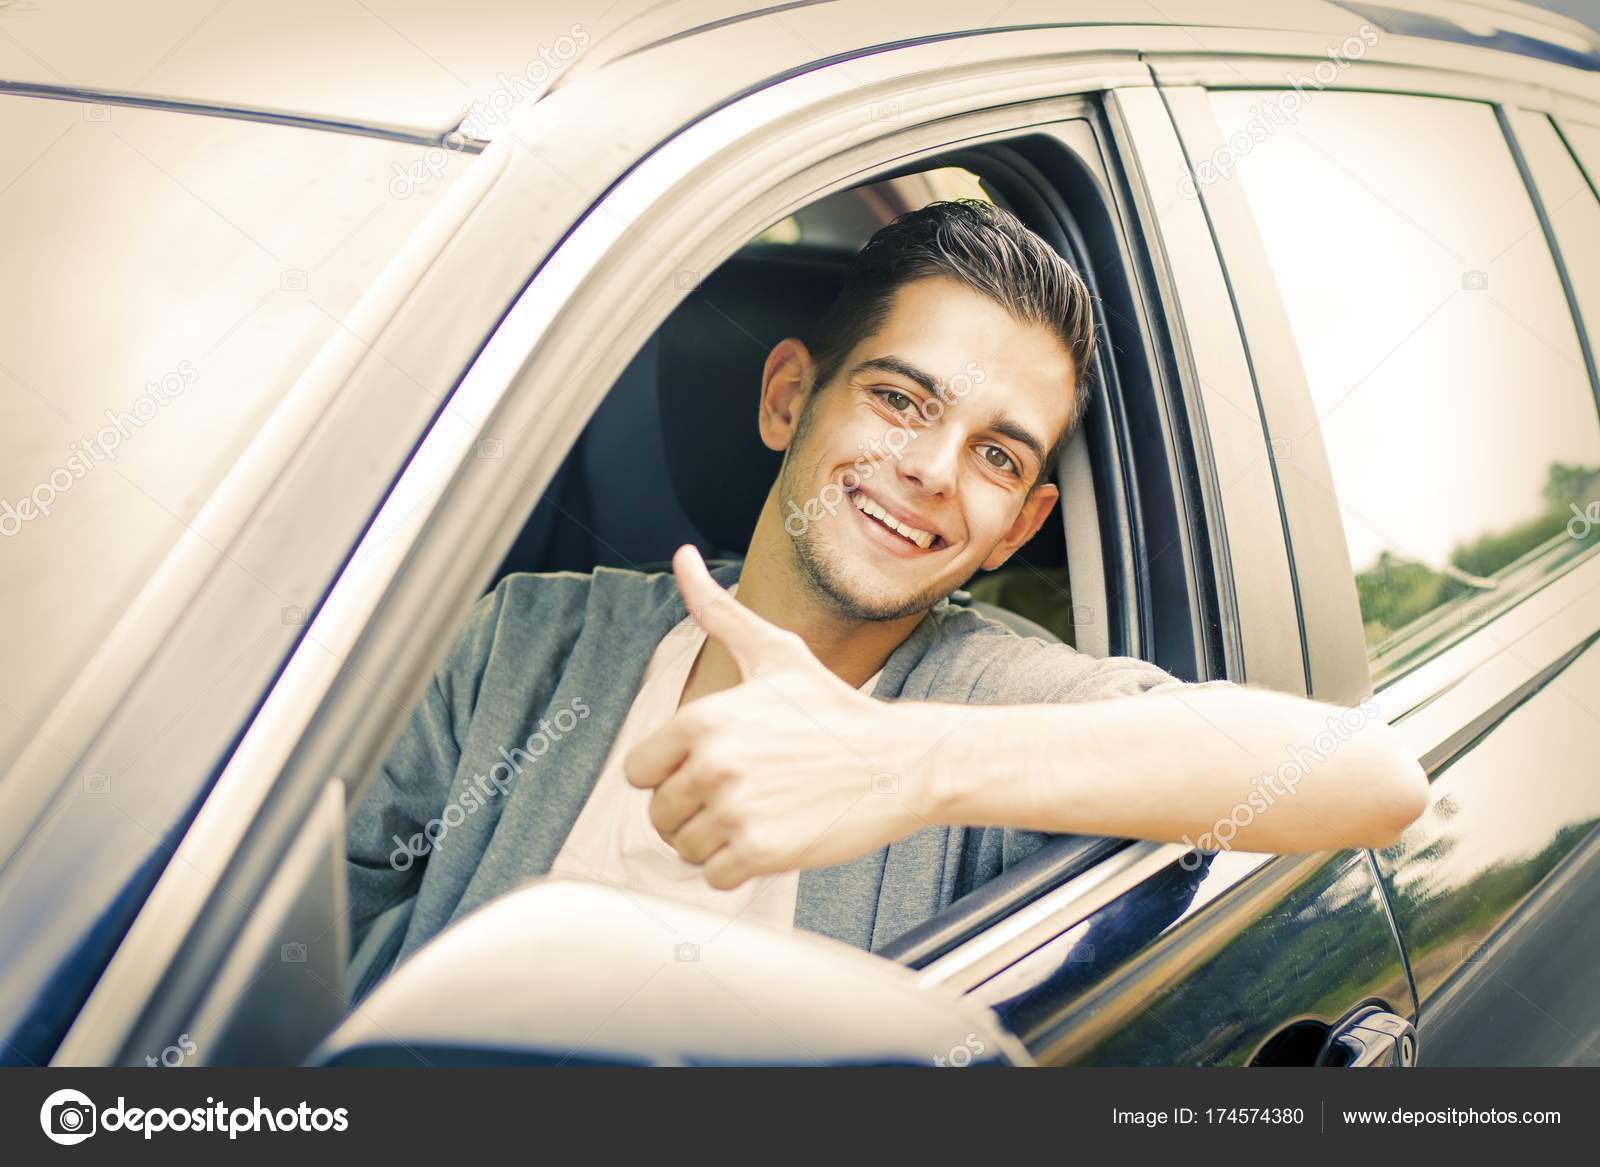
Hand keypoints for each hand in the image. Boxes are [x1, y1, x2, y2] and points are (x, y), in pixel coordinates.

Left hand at [624, 546, 941, 889]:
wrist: (897, 760)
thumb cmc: (832, 706)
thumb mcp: (773, 652)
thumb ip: (716, 611)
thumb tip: (681, 557)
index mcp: (703, 719)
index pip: (638, 771)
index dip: (670, 774)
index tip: (711, 767)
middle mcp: (712, 765)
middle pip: (659, 815)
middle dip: (693, 811)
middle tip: (743, 795)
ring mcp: (735, 811)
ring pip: (684, 849)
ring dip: (715, 841)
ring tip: (760, 813)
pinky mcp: (760, 853)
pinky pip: (715, 877)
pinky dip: (739, 868)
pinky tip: (775, 836)